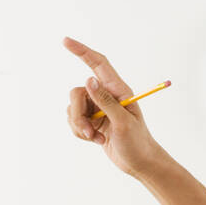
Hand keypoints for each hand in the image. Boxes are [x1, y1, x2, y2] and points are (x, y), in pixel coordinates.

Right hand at [63, 36, 165, 177]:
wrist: (140, 163)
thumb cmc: (138, 143)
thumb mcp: (123, 122)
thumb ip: (106, 101)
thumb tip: (89, 80)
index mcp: (119, 90)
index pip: (98, 64)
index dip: (82, 51)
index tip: (65, 41)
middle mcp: (106, 96)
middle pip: (77, 92)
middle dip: (77, 114)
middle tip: (88, 131)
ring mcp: (97, 108)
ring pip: (73, 108)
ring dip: (80, 126)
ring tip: (96, 138)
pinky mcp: (91, 120)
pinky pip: (74, 121)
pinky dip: (81, 133)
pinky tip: (97, 140)